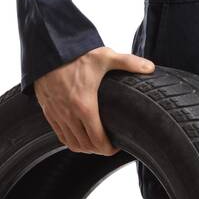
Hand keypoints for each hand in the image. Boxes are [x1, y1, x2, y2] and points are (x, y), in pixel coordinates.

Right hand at [34, 46, 154, 154]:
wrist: (49, 49)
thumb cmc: (77, 55)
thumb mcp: (105, 57)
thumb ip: (128, 62)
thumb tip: (150, 67)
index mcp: (84, 106)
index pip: (97, 141)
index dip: (109, 149)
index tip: (117, 146)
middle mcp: (69, 114)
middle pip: (85, 146)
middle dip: (99, 149)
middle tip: (109, 145)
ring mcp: (57, 114)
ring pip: (71, 144)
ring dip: (84, 147)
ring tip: (96, 143)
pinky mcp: (48, 111)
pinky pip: (59, 135)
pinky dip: (70, 140)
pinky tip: (79, 135)